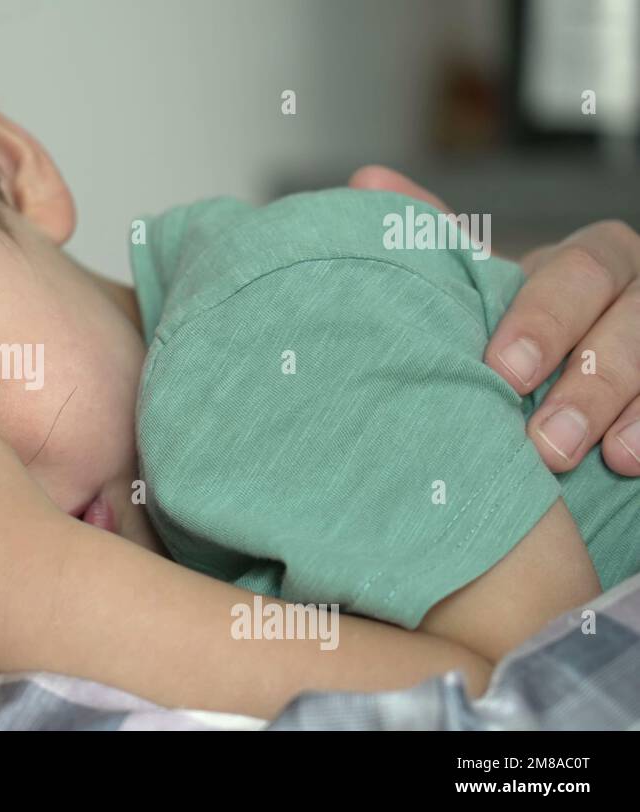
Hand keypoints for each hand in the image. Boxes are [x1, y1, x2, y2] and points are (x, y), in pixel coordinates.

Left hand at [350, 165, 639, 475]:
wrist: (566, 386)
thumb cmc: (520, 337)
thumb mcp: (487, 295)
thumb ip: (441, 245)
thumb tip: (369, 180)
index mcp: (589, 261)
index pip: (579, 271)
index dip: (544, 320)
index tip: (502, 371)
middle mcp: (639, 288)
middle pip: (632, 317)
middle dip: (587, 379)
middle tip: (543, 440)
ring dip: (622, 409)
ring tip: (590, 458)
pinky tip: (629, 461)